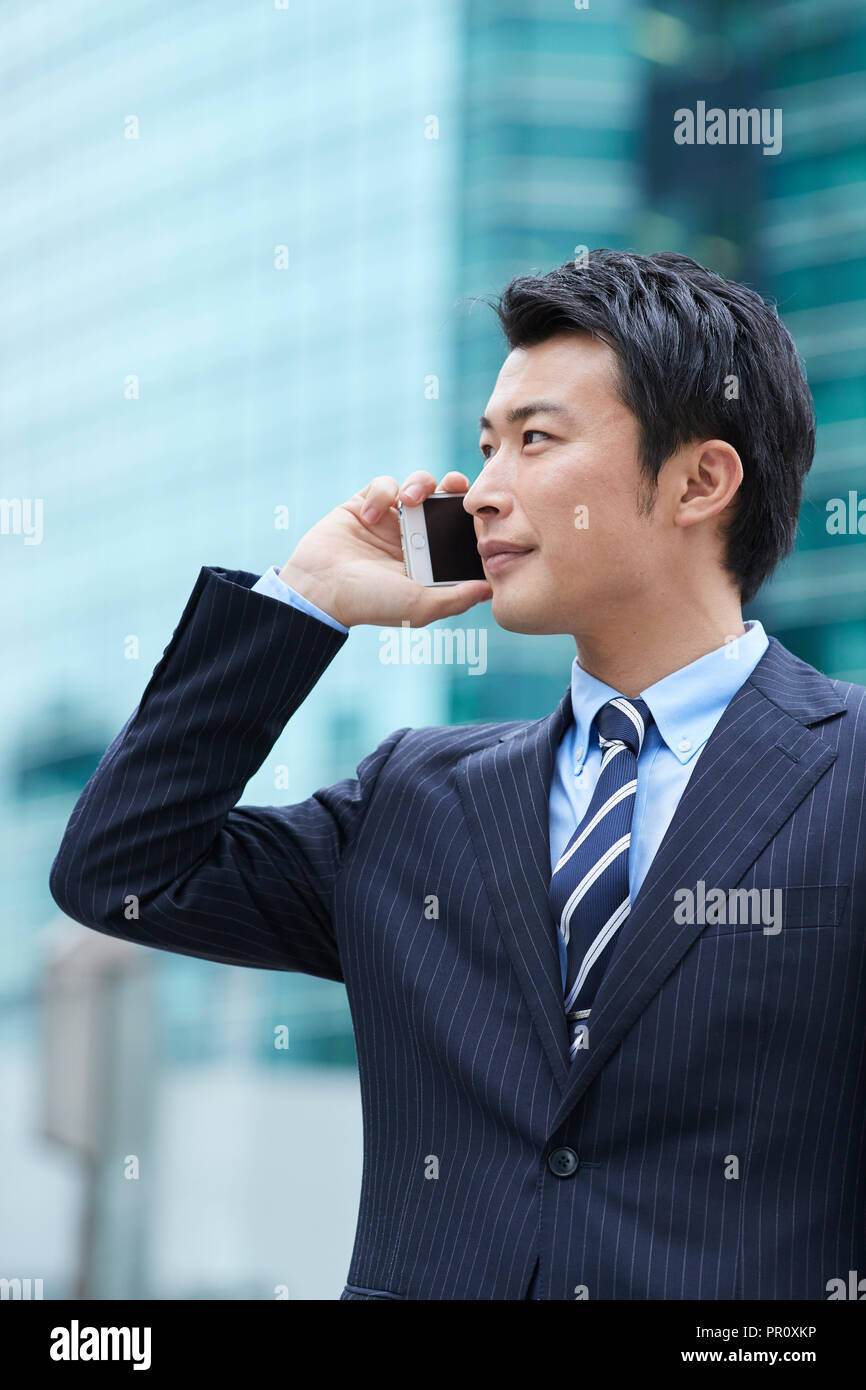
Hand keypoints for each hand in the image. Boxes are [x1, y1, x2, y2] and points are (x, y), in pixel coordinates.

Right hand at [277, 471, 491, 628]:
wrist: (318, 589)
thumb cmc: (370, 602)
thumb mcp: (420, 607)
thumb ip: (456, 599)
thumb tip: (490, 591)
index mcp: (429, 562)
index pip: (460, 532)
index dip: (472, 518)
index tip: (481, 511)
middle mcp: (412, 538)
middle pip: (444, 501)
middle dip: (455, 488)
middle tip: (457, 485)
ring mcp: (389, 520)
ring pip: (418, 485)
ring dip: (419, 484)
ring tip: (408, 500)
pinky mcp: (365, 504)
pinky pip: (384, 483)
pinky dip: (381, 493)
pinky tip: (369, 516)